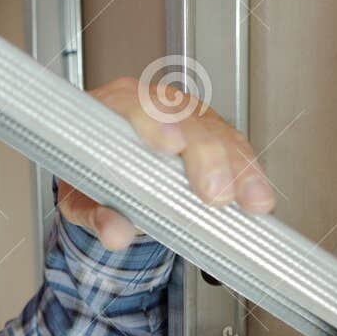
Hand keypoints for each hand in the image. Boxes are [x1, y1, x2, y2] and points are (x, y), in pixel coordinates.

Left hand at [57, 75, 275, 249]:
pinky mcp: (209, 133)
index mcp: (111, 108)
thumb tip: (115, 232)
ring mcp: (184, 116)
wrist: (99, 169)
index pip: (132, 102)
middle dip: (205, 155)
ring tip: (249, 201)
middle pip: (184, 118)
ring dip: (237, 168)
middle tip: (214, 191)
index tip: (171, 146)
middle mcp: (152, 105)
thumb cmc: (87, 174)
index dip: (154, 121)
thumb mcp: (79, 200)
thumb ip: (93, 215)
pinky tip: (257, 197)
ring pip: (217, 132)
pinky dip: (248, 174)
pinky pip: (234, 147)